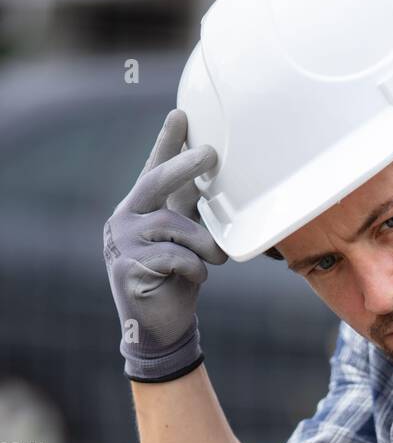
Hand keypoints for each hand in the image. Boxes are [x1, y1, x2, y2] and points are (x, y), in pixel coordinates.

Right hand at [103, 108, 227, 382]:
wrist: (160, 328)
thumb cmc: (177, 282)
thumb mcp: (187, 243)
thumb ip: (193, 214)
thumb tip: (219, 183)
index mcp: (141, 209)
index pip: (155, 169)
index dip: (167, 142)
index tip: (181, 114)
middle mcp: (126, 219)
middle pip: (156, 183)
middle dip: (185, 166)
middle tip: (211, 154)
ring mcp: (122, 243)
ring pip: (174, 226)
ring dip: (204, 244)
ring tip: (214, 260)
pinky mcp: (127, 267)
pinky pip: (175, 257)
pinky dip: (195, 268)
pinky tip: (194, 279)